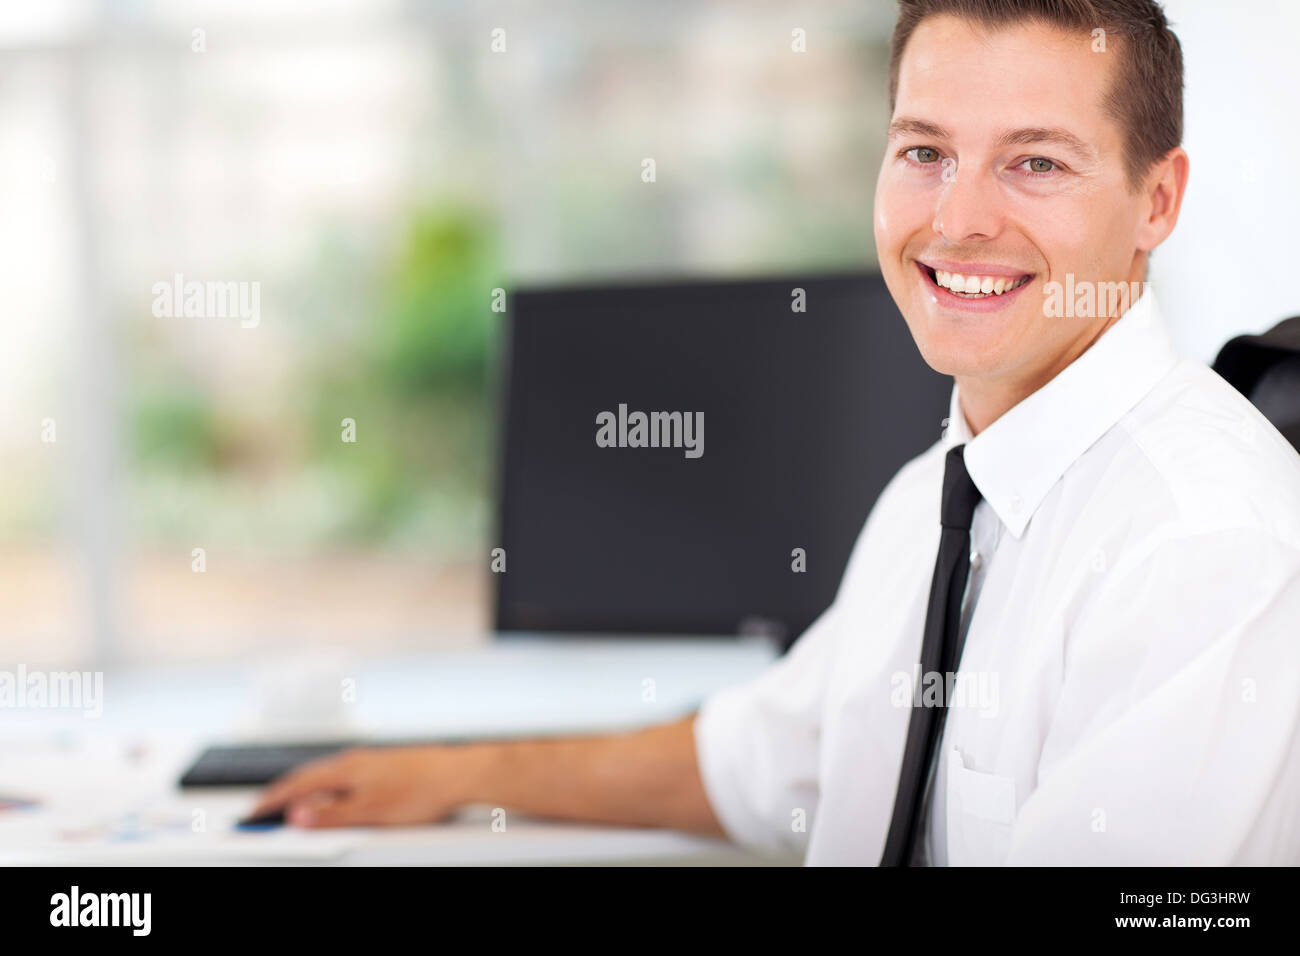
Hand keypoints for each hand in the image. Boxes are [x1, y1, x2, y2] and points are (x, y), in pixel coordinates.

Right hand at [249, 746, 480, 827]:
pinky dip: (326, 786)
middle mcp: (354, 760)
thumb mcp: (371, 812)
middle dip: (282, 794)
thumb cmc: (421, 792)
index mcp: (345, 770)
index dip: (272, 802)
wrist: (459, 774)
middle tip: (262, 809)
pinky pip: (344, 774)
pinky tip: (335, 792)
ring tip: (291, 803)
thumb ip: (331, 815)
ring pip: (326, 774)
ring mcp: (370, 760)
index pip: (297, 786)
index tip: (252, 814)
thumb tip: (296, 816)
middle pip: (307, 777)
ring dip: (304, 789)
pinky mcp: (384, 764)